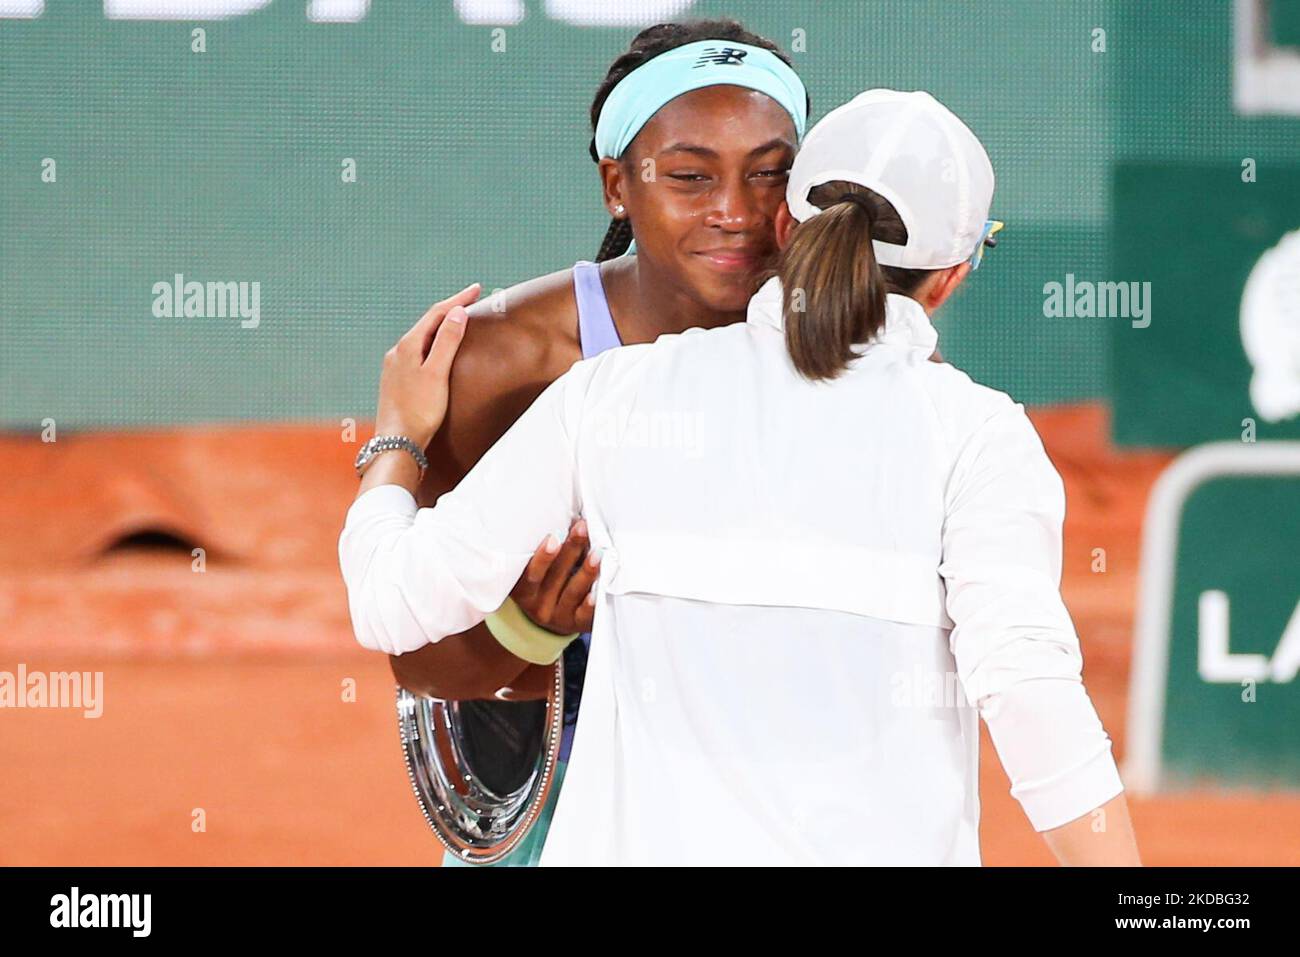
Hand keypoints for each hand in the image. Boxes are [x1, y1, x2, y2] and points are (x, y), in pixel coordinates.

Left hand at [374, 283, 480, 448]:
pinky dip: (433, 344)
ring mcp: (395, 366)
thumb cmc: (419, 411)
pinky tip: (438, 351)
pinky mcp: (397, 380)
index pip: (436, 314)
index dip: (457, 300)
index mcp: (408, 346)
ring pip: (422, 338)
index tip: (476, 289)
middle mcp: (398, 352)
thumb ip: (447, 342)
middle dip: (450, 310)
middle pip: (427, 323)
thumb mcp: (437, 373)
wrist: (397, 442)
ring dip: (441, 327)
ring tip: (458, 321)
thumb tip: (457, 313)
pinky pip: (417, 353)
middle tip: (471, 300)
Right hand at [511, 519, 599, 634]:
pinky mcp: (577, 624)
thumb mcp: (535, 571)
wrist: (553, 619)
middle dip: (570, 551)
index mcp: (523, 590)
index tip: (554, 536)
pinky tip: (599, 590)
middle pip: (554, 577)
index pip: (529, 574)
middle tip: (582, 529)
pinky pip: (585, 615)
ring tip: (598, 553)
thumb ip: (547, 550)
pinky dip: (591, 603)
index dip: (542, 557)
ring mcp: (558, 616)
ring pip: (572, 592)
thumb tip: (568, 517)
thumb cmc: (545, 583)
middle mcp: (538, 605)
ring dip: (586, 571)